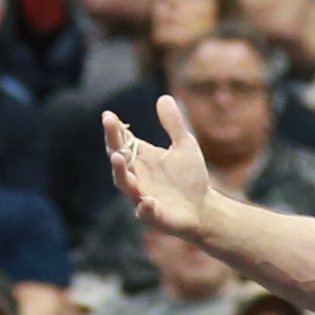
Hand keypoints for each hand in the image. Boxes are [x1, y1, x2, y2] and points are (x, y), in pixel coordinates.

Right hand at [105, 98, 211, 237]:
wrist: (205, 208)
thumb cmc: (190, 178)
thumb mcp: (185, 146)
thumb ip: (174, 125)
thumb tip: (164, 97)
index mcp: (140, 158)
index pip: (122, 141)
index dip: (114, 129)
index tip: (109, 115)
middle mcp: (136, 176)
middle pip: (118, 159)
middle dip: (113, 143)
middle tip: (109, 125)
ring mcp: (142, 196)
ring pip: (125, 185)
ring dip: (120, 172)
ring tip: (118, 158)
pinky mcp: (154, 216)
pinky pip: (145, 212)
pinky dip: (145, 207)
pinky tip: (148, 201)